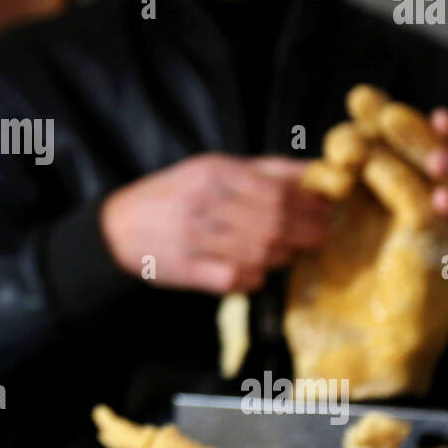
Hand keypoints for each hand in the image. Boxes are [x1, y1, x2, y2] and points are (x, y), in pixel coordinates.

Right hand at [100, 153, 331, 293]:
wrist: (118, 226)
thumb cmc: (175, 194)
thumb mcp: (212, 169)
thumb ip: (264, 169)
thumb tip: (317, 171)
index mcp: (214, 173)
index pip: (277, 191)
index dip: (310, 205)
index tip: (329, 211)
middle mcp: (205, 203)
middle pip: (273, 223)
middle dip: (306, 232)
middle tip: (321, 237)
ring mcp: (194, 238)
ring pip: (260, 252)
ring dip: (283, 255)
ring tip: (289, 252)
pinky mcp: (187, 270)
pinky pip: (236, 279)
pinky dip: (255, 278)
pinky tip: (258, 271)